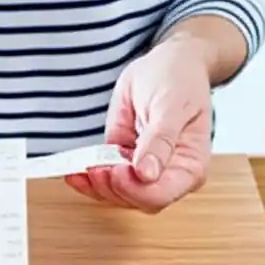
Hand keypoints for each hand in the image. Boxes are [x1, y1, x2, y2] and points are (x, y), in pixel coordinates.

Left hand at [66, 36, 213, 212]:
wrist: (169, 64)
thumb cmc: (179, 81)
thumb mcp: (171, 106)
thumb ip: (160, 140)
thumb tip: (148, 174)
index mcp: (190, 166)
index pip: (161, 195)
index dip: (135, 189)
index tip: (117, 170)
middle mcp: (169, 175)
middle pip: (138, 200)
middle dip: (113, 187)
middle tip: (95, 167)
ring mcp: (146, 172)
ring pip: (119, 195)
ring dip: (97, 186)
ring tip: (80, 168)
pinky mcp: (126, 163)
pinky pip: (107, 180)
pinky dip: (88, 180)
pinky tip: (75, 172)